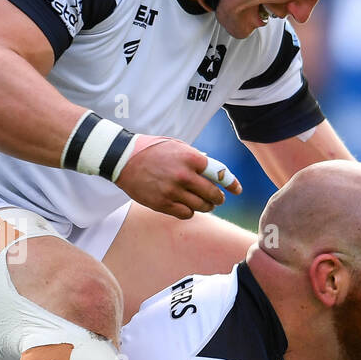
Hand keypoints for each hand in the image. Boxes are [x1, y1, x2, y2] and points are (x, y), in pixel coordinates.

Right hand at [115, 135, 241, 218]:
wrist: (123, 159)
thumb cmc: (151, 150)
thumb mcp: (175, 146)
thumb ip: (194, 157)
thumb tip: (211, 169)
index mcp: (190, 158)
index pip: (219, 173)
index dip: (231, 183)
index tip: (237, 190)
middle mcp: (184, 175)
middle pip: (213, 194)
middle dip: (218, 198)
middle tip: (217, 199)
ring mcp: (173, 191)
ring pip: (201, 206)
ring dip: (205, 207)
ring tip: (202, 204)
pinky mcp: (162, 203)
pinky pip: (186, 213)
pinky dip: (189, 212)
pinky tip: (186, 206)